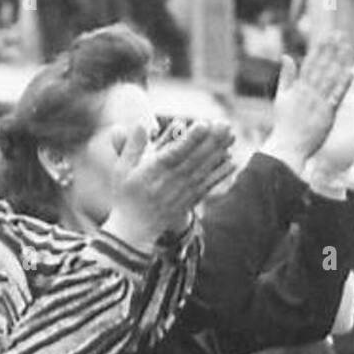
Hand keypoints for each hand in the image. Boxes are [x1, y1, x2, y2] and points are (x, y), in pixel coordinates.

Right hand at [104, 119, 235, 250]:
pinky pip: (208, 186)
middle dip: (211, 141)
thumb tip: (141, 124)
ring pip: (204, 170)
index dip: (190, 139)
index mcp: (153, 172)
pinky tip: (233, 162)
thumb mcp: (121, 169)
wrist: (135, 228)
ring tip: (231, 135)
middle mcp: (170, 182)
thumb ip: (131, 146)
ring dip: (219, 153)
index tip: (203, 124)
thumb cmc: (127, 194)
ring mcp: (183, 192)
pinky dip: (221, 175)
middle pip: (194, 159)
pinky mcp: (190, 200)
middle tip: (225, 124)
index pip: (175, 153)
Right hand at [260, 32, 353, 176]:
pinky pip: (336, 98)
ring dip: (339, 61)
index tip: (328, 35)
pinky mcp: (326, 116)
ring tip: (348, 46)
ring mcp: (317, 104)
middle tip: (340, 34)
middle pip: (321, 67)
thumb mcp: (281, 98)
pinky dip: (342, 85)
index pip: (310, 63)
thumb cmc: (284, 125)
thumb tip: (287, 56)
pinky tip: (351, 72)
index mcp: (297, 88)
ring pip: (330, 79)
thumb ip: (286, 76)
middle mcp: (308, 93)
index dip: (320, 48)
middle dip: (331, 50)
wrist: (287, 148)